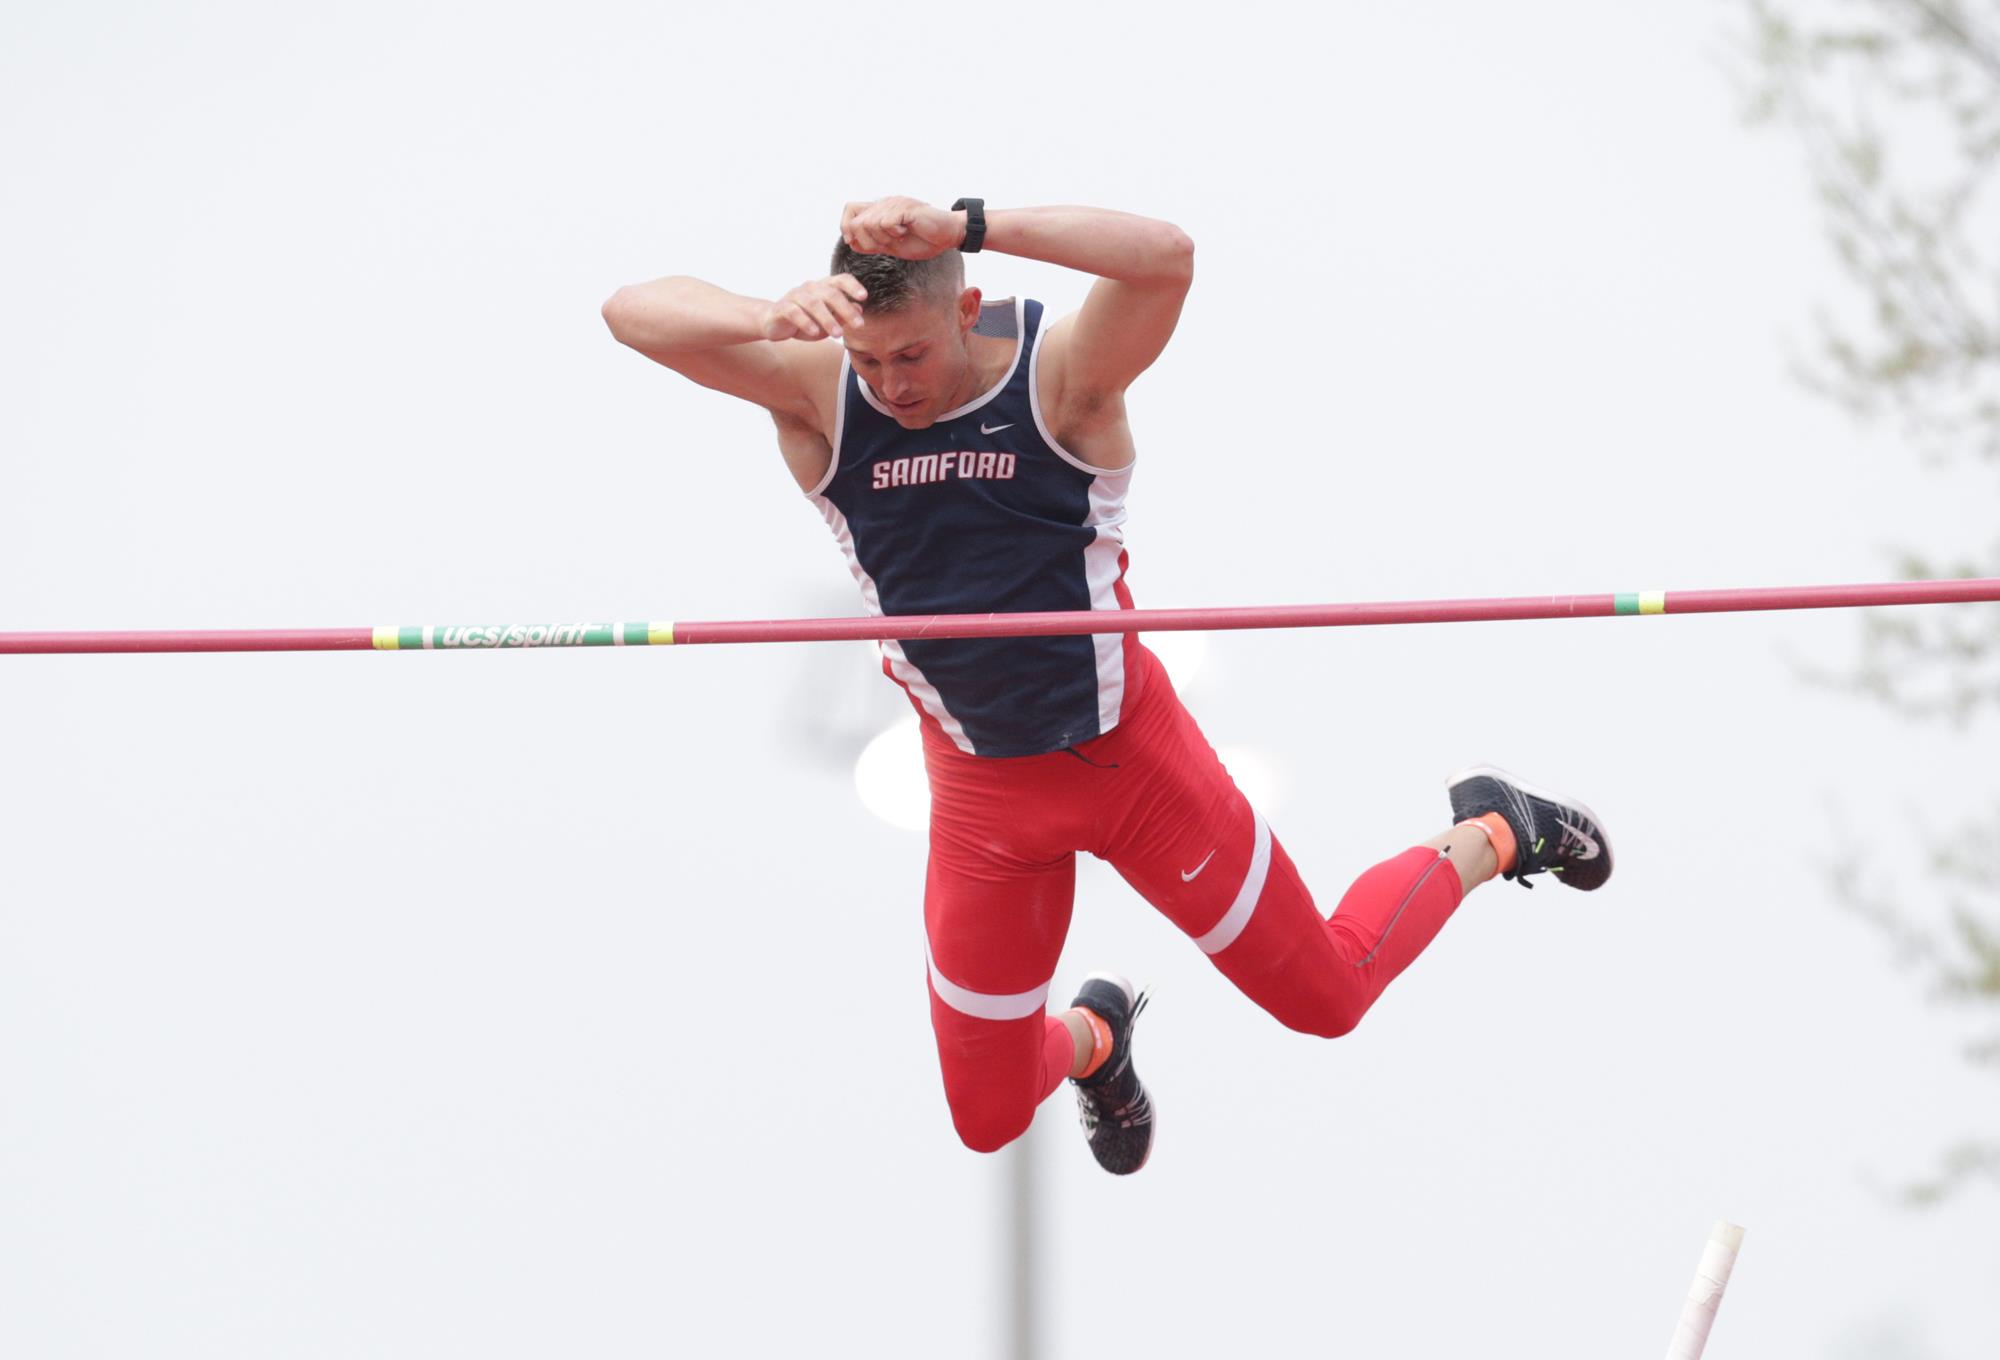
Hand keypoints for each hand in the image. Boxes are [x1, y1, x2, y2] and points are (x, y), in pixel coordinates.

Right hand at [761, 274, 868, 341]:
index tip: (864, 297)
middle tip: (859, 325)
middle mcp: (810, 288)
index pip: (840, 280)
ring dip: (828, 319)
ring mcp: (795, 296)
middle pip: (830, 293)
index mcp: (823, 287)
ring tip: (838, 334)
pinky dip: (806, 322)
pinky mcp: (781, 308)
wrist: (774, 323)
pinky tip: (815, 332)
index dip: (853, 286)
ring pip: (814, 303)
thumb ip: (842, 315)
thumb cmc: (806, 321)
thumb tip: (859, 308)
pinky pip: (794, 312)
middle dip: (846, 309)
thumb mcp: (828, 321)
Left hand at [840, 196, 964, 259]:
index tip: (854, 242)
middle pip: (857, 222)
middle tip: (884, 245)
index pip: (850, 209)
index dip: (846, 227)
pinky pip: (886, 223)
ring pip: (870, 224)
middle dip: (866, 241)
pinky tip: (905, 232)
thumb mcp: (892, 245)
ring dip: (883, 238)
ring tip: (899, 237)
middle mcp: (884, 203)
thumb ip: (872, 242)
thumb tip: (851, 242)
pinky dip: (894, 233)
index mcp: (879, 210)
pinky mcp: (905, 208)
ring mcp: (895, 204)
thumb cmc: (922, 240)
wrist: (947, 235)